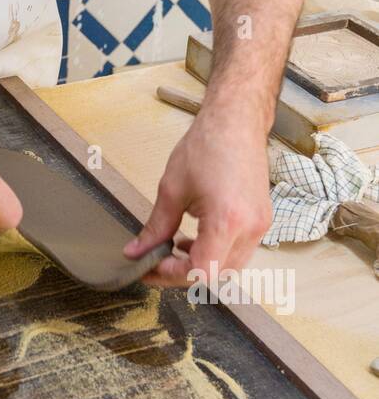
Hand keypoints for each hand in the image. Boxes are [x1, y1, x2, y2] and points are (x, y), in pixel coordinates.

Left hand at [122, 111, 272, 289]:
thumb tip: (136, 251)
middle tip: (156, 263)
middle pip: (217, 275)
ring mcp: (260, 226)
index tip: (151, 267)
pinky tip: (196, 239)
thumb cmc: (207, 146)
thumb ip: (155, 227)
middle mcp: (250, 228)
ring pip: (230, 268)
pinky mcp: (262, 220)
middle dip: (184, 274)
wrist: (236, 122)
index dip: (173, 275)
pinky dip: (216, 254)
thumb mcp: (172, 189)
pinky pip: (239, 251)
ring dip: (201, 266)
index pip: (202, 272)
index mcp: (227, 220)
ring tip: (175, 249)